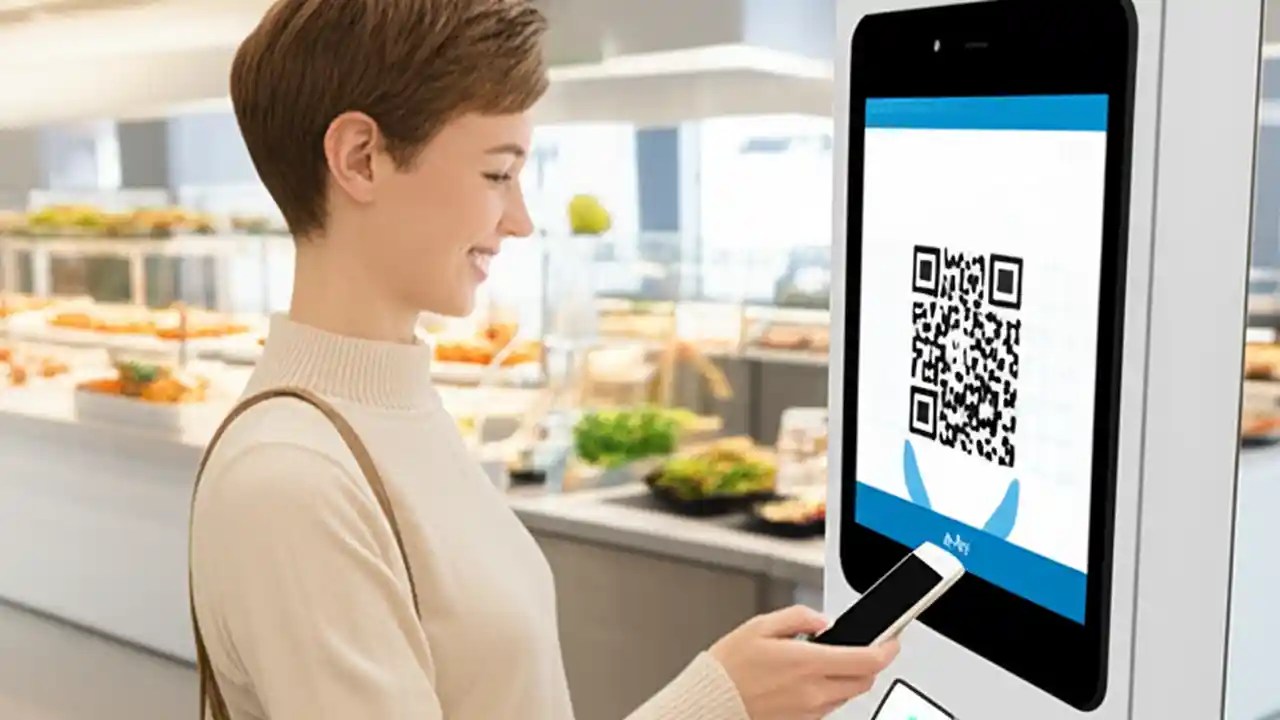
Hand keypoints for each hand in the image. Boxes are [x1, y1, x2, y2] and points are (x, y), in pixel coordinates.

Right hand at [709, 605, 898, 719]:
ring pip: (849, 695)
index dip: (888, 650)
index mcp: (807, 663)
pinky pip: (829, 707)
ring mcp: (809, 711)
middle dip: (871, 664)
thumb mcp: (760, 626)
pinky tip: (809, 679)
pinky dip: (830, 691)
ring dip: (849, 677)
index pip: (866, 660)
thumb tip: (822, 620)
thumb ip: (798, 617)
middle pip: (865, 681)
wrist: (710, 704)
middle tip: (863, 648)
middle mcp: (813, 691)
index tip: (892, 641)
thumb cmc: (728, 668)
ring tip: (826, 661)